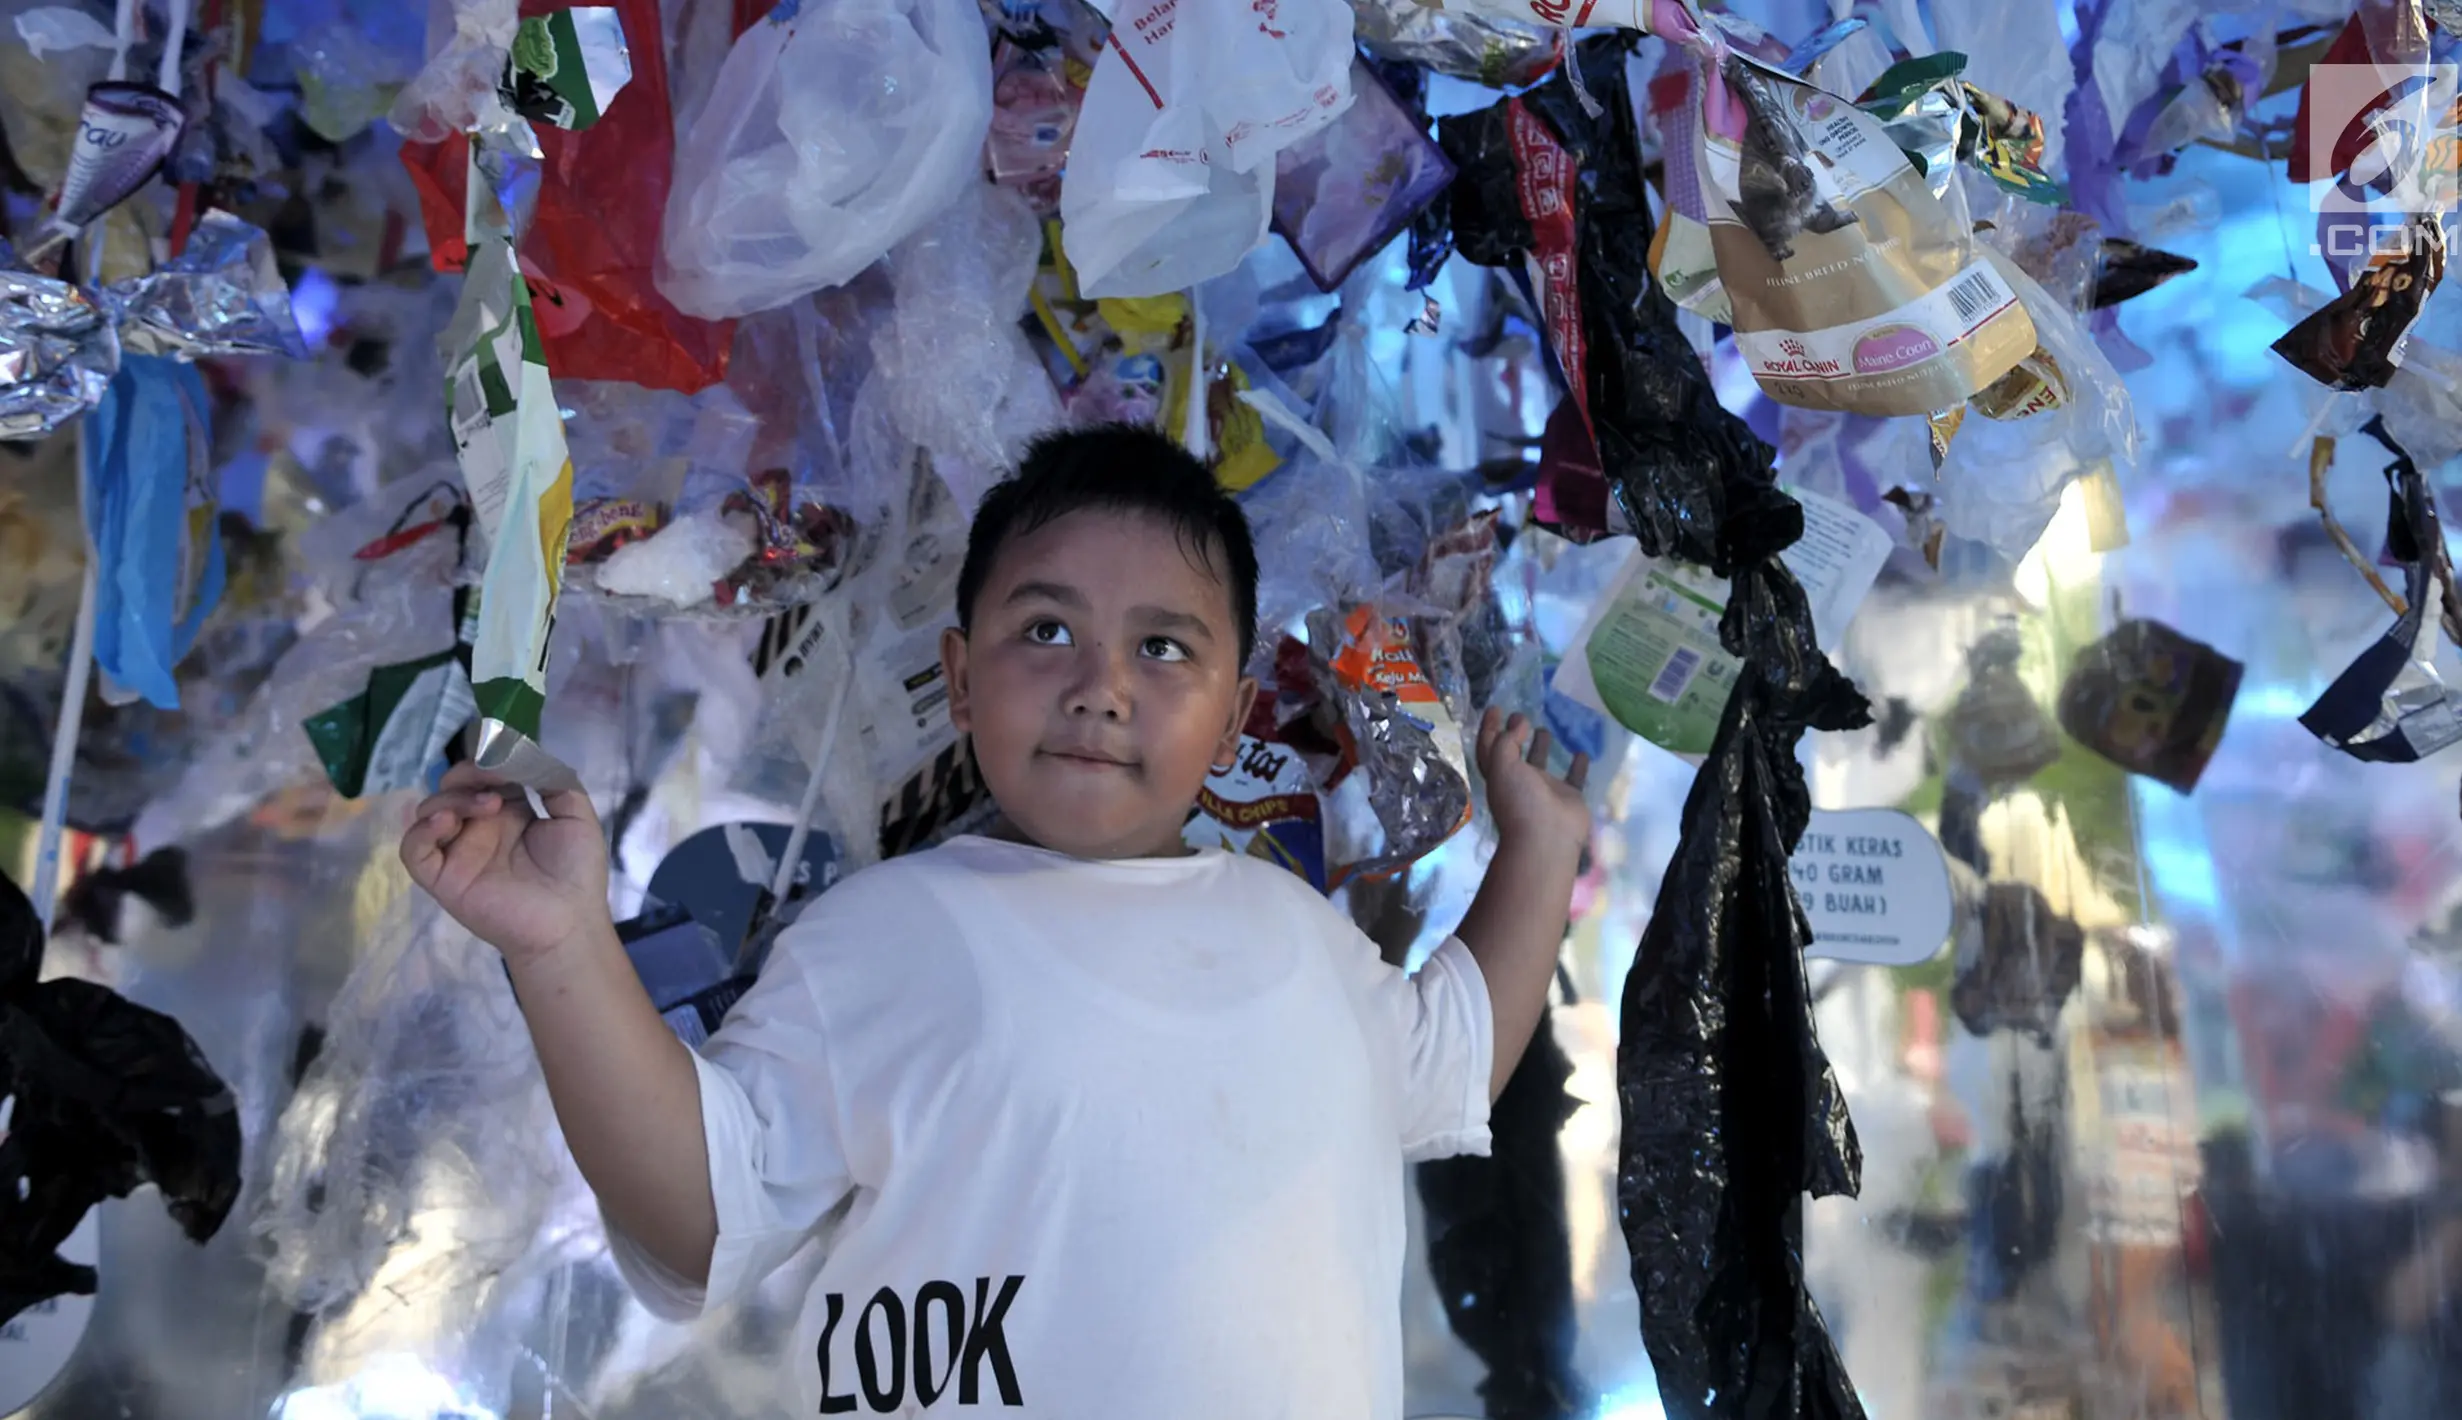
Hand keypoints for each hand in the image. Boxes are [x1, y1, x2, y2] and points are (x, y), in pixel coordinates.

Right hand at [401, 762, 610, 965]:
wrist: (569, 922)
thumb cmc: (576, 872)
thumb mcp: (575, 814)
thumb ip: (553, 779)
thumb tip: (519, 754)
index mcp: (509, 812)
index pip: (483, 775)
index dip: (488, 761)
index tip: (501, 754)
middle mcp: (479, 828)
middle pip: (452, 787)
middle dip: (467, 773)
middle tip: (490, 778)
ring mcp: (458, 852)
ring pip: (429, 810)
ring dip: (452, 798)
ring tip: (487, 807)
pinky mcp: (442, 878)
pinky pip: (413, 850)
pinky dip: (421, 830)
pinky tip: (447, 822)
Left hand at [1474, 708, 1589, 855]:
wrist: (1548, 838)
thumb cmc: (1520, 801)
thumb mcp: (1502, 766)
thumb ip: (1506, 741)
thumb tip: (1517, 723)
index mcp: (1499, 775)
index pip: (1489, 748)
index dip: (1488, 728)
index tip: (1494, 708)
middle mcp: (1519, 782)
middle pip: (1514, 755)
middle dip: (1514, 735)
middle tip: (1521, 715)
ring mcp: (1545, 791)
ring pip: (1541, 764)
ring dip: (1541, 747)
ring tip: (1544, 729)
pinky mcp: (1569, 798)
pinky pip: (1574, 778)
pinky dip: (1578, 766)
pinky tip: (1581, 752)